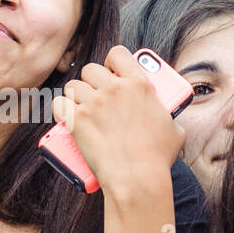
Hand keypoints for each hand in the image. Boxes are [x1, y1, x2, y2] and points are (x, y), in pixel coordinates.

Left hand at [51, 46, 183, 197]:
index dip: (112, 61)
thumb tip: (167, 118)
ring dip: (75, 97)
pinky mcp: (78, 120)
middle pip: (91, 69)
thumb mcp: (174, 130)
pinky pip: (59, 104)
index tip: (111, 71)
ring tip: (82, 110)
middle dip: (91, 82)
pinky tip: (67, 117)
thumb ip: (167, 115)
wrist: (137, 178)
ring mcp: (94, 103)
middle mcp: (114, 88)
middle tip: (96, 97)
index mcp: (139, 84)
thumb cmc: (157, 158)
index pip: (118, 54)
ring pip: (73, 86)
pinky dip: (61, 111)